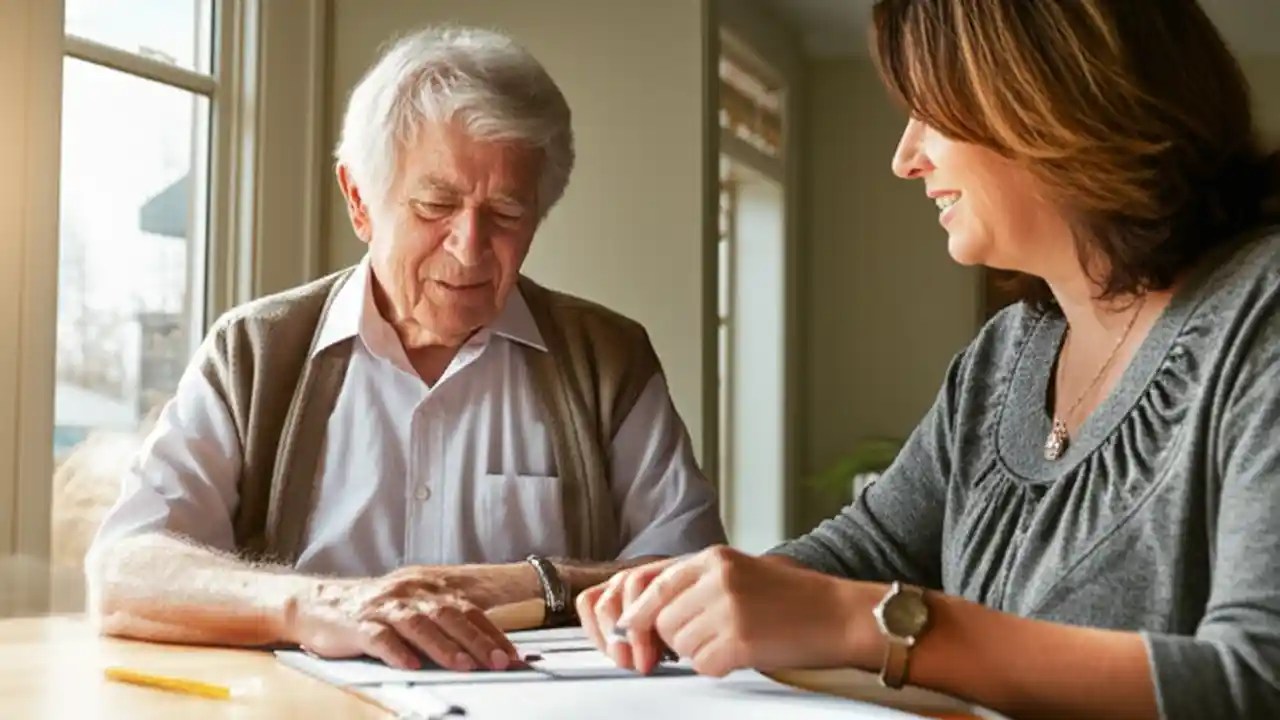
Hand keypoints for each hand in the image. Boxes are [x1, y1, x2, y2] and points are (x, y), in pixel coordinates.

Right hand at [284, 566, 519, 670]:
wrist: (317, 604)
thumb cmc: (374, 611)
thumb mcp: (411, 609)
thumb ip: (443, 623)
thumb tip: (483, 648)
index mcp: (427, 589)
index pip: (468, 610)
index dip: (493, 632)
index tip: (512, 656)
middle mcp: (408, 593)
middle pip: (449, 616)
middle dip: (477, 640)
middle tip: (499, 662)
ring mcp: (383, 608)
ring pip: (419, 625)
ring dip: (444, 646)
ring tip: (463, 665)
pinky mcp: (358, 624)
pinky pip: (380, 638)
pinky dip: (397, 652)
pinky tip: (410, 665)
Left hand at [580, 546, 880, 676]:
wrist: (837, 614)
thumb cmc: (787, 598)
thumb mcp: (736, 573)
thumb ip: (691, 586)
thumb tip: (636, 616)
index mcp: (713, 558)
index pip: (650, 584)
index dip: (634, 612)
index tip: (626, 632)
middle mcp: (716, 578)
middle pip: (660, 620)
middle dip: (673, 638)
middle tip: (705, 638)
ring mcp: (728, 608)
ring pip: (678, 644)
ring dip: (698, 652)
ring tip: (732, 640)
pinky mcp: (740, 639)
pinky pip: (702, 665)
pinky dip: (717, 666)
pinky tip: (742, 652)